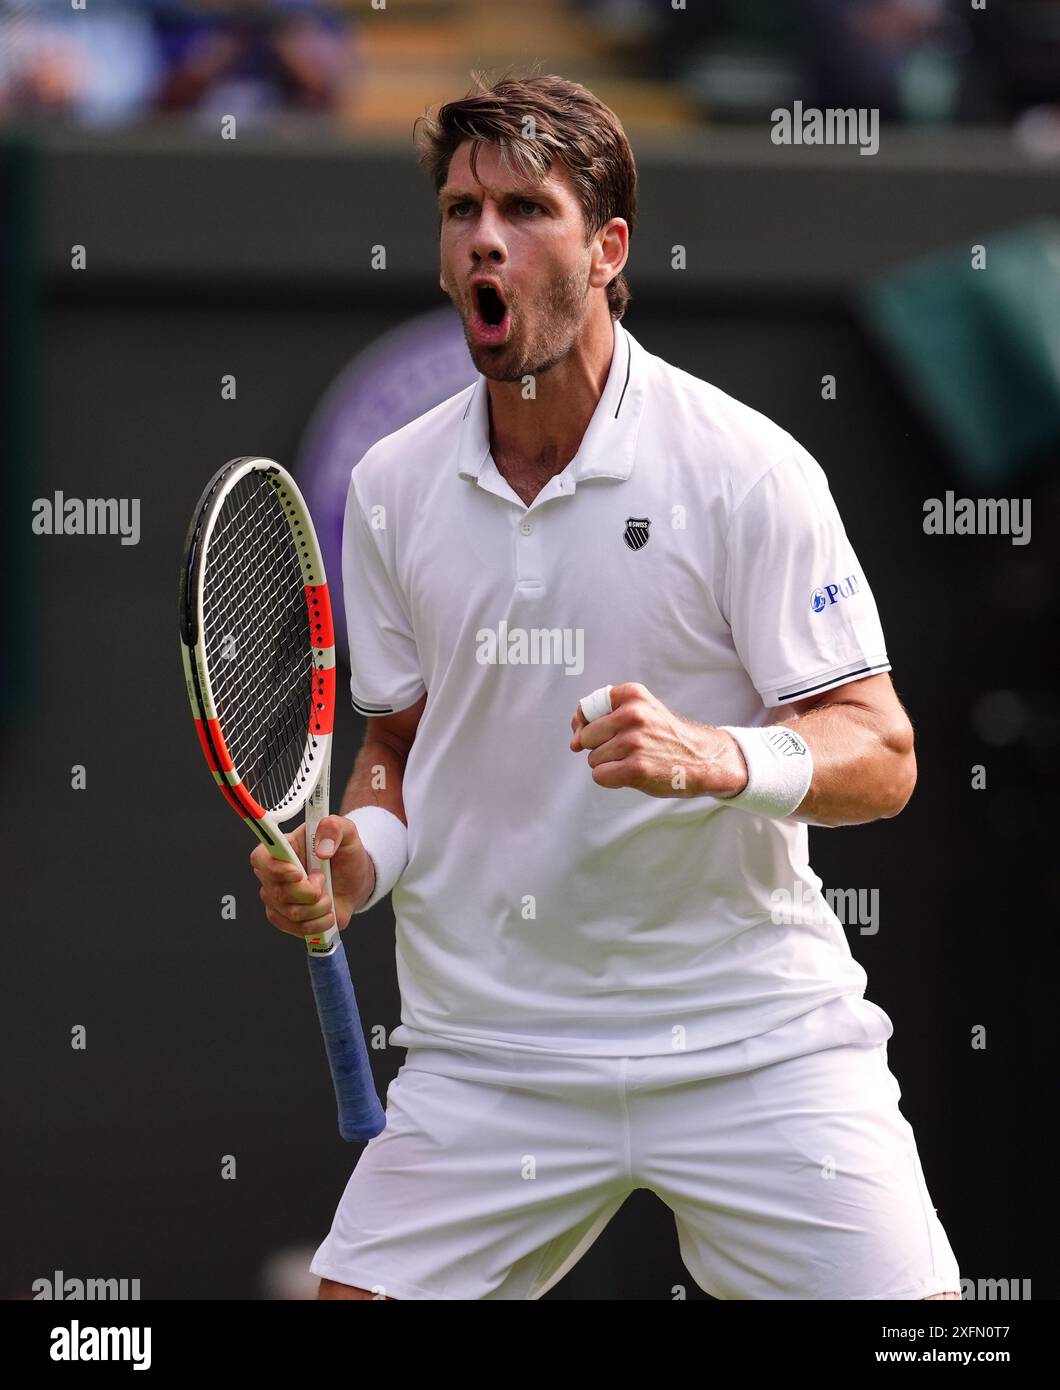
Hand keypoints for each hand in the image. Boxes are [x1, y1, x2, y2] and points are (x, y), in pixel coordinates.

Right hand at [250, 814, 375, 937]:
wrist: (355, 881)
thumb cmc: (345, 855)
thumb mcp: (347, 832)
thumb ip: (335, 828)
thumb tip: (322, 849)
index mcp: (282, 848)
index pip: (260, 858)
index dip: (275, 869)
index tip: (298, 873)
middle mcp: (273, 875)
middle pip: (277, 891)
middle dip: (309, 891)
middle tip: (323, 880)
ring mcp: (277, 899)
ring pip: (291, 912)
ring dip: (319, 906)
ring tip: (328, 895)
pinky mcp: (286, 919)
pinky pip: (296, 928)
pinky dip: (318, 923)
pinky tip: (327, 913)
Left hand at [569, 682, 747, 798]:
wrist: (701, 759)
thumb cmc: (665, 737)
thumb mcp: (641, 710)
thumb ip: (602, 716)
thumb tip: (573, 740)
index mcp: (633, 695)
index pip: (586, 709)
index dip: (587, 724)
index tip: (602, 732)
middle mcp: (633, 715)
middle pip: (587, 737)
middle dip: (600, 747)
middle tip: (628, 748)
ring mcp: (634, 742)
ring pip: (593, 759)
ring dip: (609, 764)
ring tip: (635, 760)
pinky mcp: (636, 769)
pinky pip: (600, 776)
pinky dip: (611, 779)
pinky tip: (631, 774)